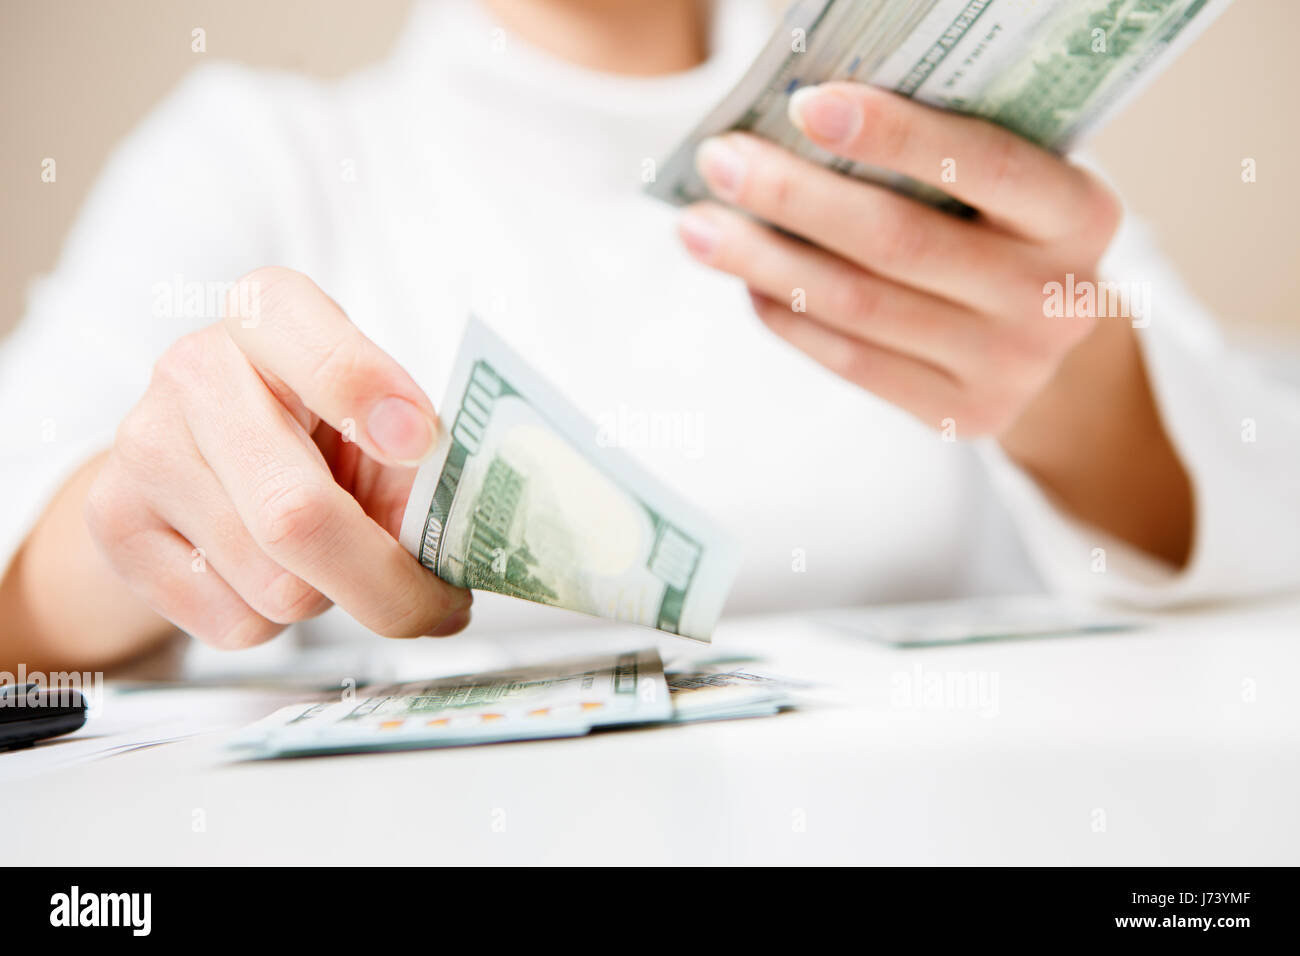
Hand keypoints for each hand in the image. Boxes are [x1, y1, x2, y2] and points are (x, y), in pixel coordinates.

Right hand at [84, 267, 471, 648]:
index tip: (418, 442)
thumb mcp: (380, 426)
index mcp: (275, 313)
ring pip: (275, 586)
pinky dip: (276, 622)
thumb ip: (426, 468)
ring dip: (330, 597)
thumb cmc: (317, 436)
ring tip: (326, 556)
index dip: (371, 396)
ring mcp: (143, 444)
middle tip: (436, 604)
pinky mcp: (113, 522)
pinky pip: (235, 622)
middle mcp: (196, 366)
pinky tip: (268, 571)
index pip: (318, 347)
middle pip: (297, 514)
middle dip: (388, 584)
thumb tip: (476, 546)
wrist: (196, 462)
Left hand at [676, 82, 1123, 438]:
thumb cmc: (1002, 229)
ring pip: (861, 307)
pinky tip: (748, 282)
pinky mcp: (964, 415)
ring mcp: (1012, 367)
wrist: (1048, 334)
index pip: (983, 164)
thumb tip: (801, 116)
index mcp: (1079, 214)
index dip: (894, 134)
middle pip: (899, 242)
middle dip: (795, 198)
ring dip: (765, 263)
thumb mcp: (998, 185)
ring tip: (700, 228)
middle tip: (720, 162)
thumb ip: (932, 154)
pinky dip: (791, 318)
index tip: (805, 105)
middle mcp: (1055, 297)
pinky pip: (853, 363)